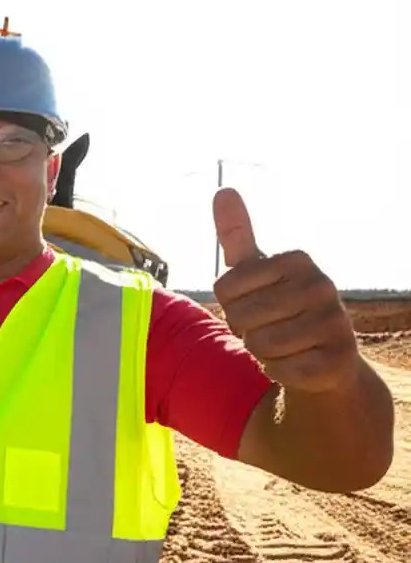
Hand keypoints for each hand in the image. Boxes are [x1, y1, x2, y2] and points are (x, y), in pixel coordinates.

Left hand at [212, 187, 358, 392]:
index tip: (255, 303)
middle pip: (241, 316)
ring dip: (262, 353)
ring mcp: (335, 321)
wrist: (323, 360)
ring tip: (285, 345)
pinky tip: (298, 364)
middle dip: (245, 330)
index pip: (224, 287)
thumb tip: (223, 190)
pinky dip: (279, 371)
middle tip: (270, 328)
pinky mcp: (338, 357)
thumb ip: (237, 235)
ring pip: (260, 344)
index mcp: (297, 259)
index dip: (230, 304)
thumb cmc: (280, 309)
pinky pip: (280, 369)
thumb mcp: (256, 271)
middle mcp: (322, 284)